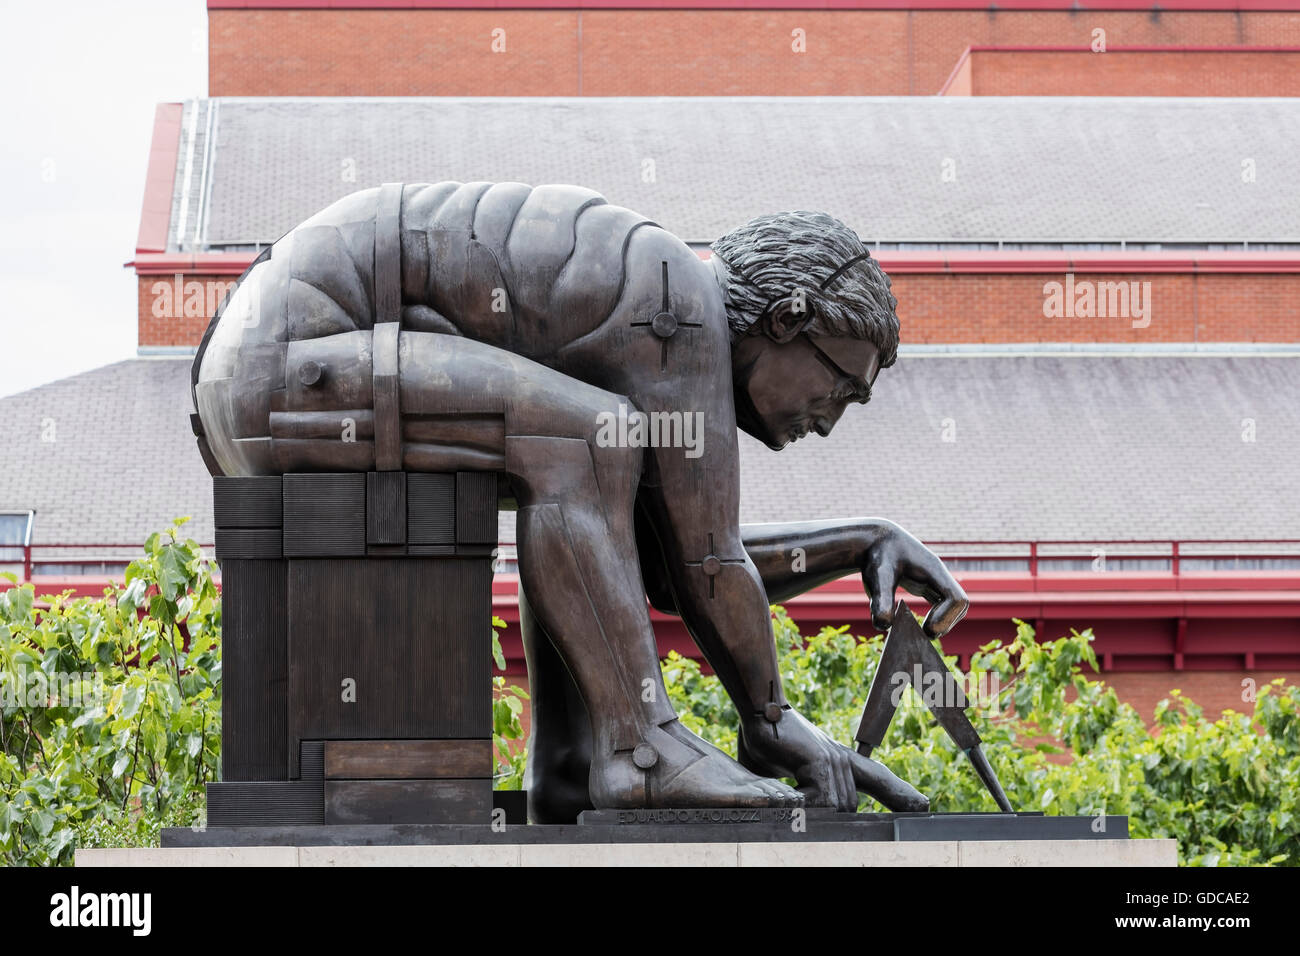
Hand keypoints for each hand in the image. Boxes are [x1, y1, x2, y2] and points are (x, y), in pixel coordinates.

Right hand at [738, 708, 928, 811]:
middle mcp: (842, 759)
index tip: (923, 805)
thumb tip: (793, 812)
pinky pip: (823, 800)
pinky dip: (806, 806)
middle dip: (835, 820)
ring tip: (790, 802)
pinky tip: (790, 798)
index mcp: (837, 760)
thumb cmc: (763, 737)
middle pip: (849, 806)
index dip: (898, 792)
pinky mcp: (821, 761)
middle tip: (809, 821)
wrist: (758, 707)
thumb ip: (794, 790)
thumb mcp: (780, 767)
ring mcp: (834, 759)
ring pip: (837, 807)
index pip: (876, 776)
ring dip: (813, 812)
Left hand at [862, 521, 968, 637]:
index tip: (925, 628)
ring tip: (920, 633)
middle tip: (923, 635)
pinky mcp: (925, 585)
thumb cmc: (876, 557)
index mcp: (933, 570)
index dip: (946, 618)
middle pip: (961, 604)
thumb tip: (885, 626)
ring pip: (954, 605)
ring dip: (943, 622)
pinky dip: (934, 618)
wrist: (872, 541)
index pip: (957, 599)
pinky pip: (941, 604)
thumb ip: (881, 600)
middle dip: (947, 623)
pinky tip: (914, 626)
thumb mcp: (876, 577)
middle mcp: (938, 575)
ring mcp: (934, 580)